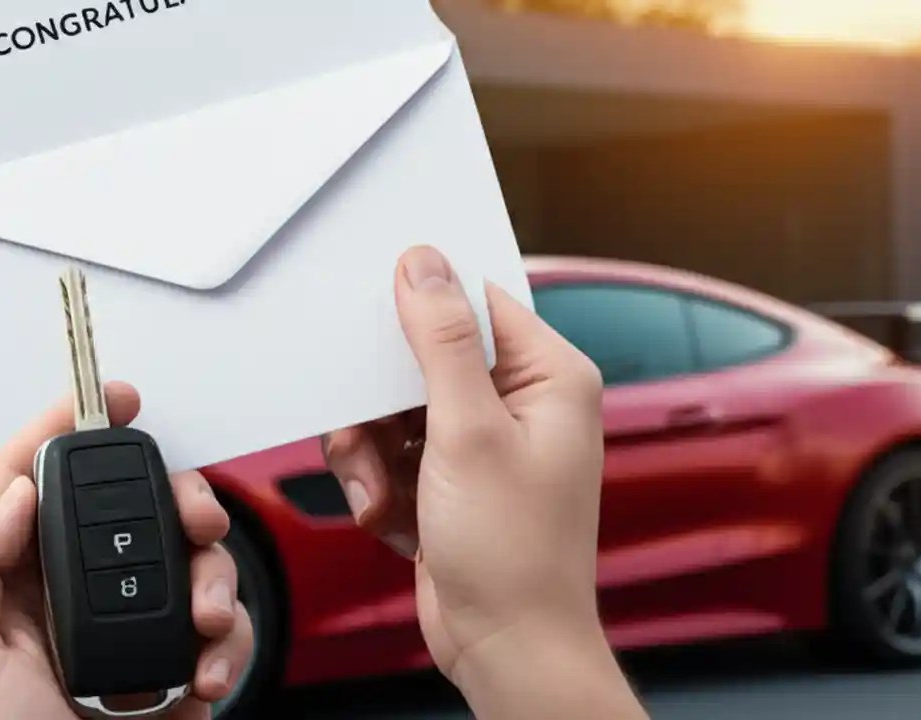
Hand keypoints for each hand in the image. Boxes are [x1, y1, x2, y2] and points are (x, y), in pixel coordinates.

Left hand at [0, 384, 252, 719]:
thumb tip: (19, 490)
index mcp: (15, 584)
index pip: (34, 484)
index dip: (64, 430)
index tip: (106, 398)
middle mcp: (76, 595)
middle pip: (133, 509)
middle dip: (176, 500)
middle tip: (196, 515)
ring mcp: (133, 628)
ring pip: (191, 557)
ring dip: (212, 576)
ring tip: (204, 620)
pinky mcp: (179, 663)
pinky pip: (222, 624)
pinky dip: (229, 639)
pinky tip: (207, 672)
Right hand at [323, 246, 646, 718]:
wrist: (505, 649)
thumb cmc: (513, 554)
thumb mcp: (468, 433)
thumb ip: (442, 342)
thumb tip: (425, 264)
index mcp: (549, 377)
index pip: (477, 303)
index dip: (419, 308)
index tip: (375, 327)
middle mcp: (521, 403)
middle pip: (422, 359)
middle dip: (382, 406)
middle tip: (370, 439)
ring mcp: (484, 443)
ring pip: (395, 409)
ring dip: (373, 454)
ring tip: (384, 495)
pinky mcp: (452, 478)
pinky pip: (393, 452)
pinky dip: (381, 484)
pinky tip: (395, 518)